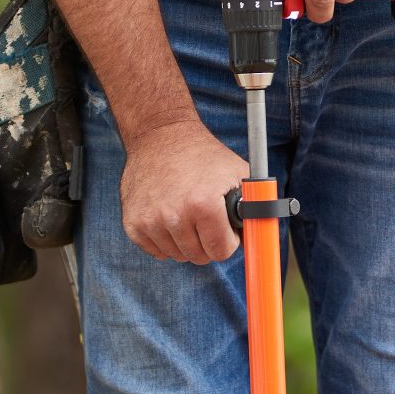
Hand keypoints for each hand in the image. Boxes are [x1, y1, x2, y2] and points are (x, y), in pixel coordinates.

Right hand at [120, 116, 246, 264]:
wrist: (161, 136)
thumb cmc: (203, 156)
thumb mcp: (236, 173)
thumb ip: (254, 207)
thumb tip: (262, 239)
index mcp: (203, 204)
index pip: (221, 251)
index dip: (227, 241)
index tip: (225, 228)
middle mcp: (174, 215)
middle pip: (199, 257)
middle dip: (208, 242)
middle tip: (206, 220)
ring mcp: (150, 220)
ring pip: (177, 255)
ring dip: (186, 242)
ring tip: (187, 215)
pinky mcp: (133, 222)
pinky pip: (156, 251)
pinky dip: (165, 241)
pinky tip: (169, 219)